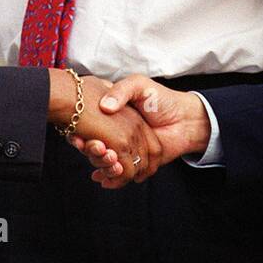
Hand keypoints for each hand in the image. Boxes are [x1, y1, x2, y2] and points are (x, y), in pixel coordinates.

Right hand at [68, 75, 210, 188]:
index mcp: (114, 118)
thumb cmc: (161, 99)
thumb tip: (105, 107)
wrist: (185, 118)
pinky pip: (120, 175)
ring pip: (105, 162)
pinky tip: (100, 177)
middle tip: (89, 146)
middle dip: (90, 151)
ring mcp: (126, 150)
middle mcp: (117, 135)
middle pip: (95, 148)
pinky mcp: (137, 165)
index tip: (76, 136)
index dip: (81, 135)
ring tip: (102, 156)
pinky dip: (109, 177)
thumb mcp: (138, 85)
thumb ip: (121, 91)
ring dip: (99, 163)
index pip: (91, 130)